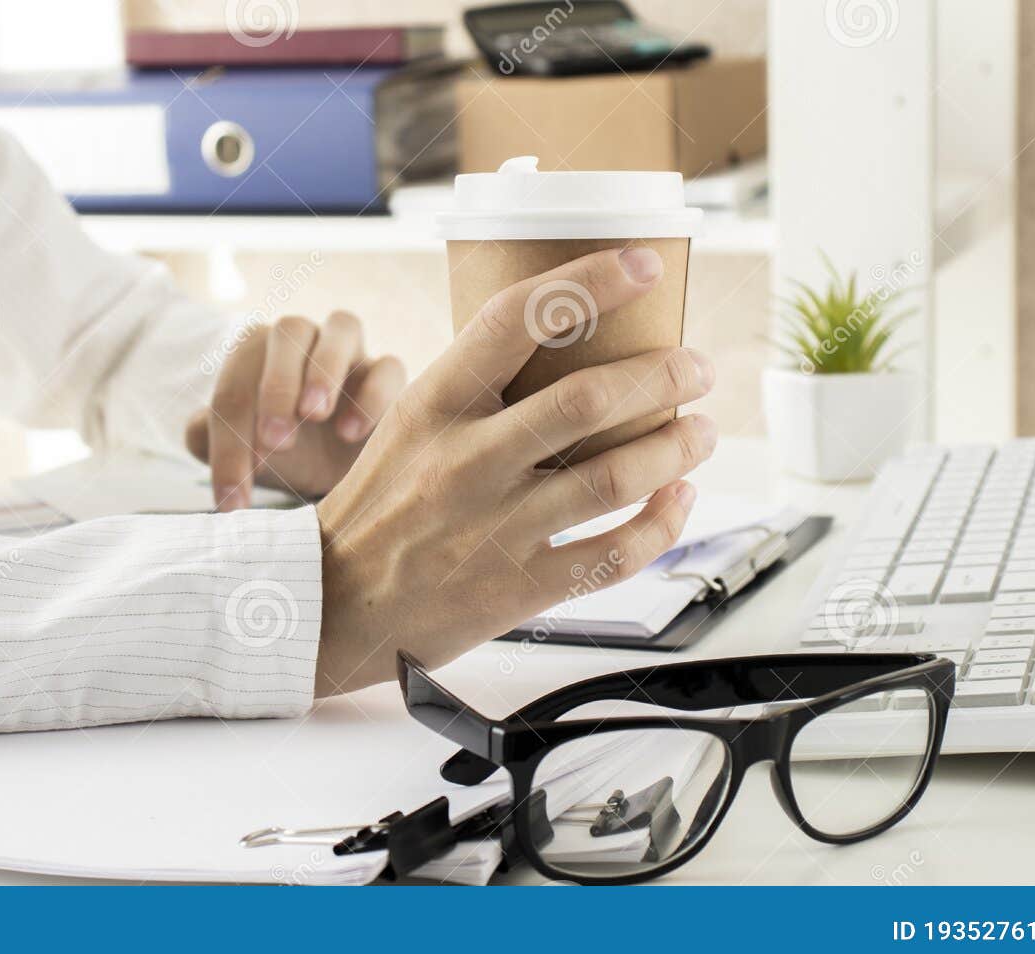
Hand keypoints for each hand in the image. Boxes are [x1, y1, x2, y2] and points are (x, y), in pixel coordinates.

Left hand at [186, 313, 405, 510]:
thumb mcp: (242, 453)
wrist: (334, 469)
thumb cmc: (282, 452)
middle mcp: (303, 338)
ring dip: (325, 368)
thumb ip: (207, 439)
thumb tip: (197, 432)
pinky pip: (389, 366)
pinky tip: (353, 434)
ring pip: (342, 326)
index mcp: (256, 351)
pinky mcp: (388, 374)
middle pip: (288, 333)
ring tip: (315, 417)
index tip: (232, 497)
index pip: (235, 386)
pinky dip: (373, 393)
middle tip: (275, 441)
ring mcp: (350, 349)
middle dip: (277, 386)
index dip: (229, 441)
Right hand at [313, 246, 716, 695]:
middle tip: (696, 367)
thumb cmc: (378, 510)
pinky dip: (661, 523)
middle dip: (662, 374)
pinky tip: (677, 499)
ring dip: (675, 448)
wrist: (334, 607)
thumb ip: (474, 391)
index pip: (515, 319)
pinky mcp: (521, 587)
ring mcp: (496, 528)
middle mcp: (466, 462)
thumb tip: (563, 345)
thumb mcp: (407, 427)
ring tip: (700, 430)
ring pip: (614, 477)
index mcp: (434, 406)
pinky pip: (614, 554)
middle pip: (587, 399)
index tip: (643, 264)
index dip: (589, 281)